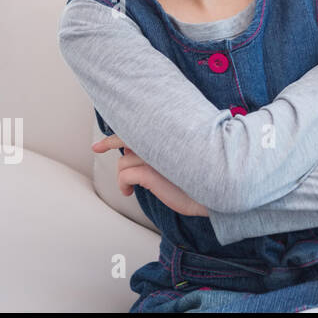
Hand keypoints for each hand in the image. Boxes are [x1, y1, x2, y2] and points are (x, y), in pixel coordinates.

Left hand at [92, 134, 209, 217]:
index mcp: (173, 136)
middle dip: (110, 142)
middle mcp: (162, 142)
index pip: (142, 126)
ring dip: (124, 175)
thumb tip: (145, 151)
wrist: (219, 192)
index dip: (124, 130)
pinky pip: (125, 176)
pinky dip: (123, 185)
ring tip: (130, 187)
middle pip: (126, 138)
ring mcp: (155, 157)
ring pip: (124, 162)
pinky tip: (129, 192)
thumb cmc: (206, 177)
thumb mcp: (186, 159)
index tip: (109, 135)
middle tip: (98, 147)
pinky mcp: (150, 173)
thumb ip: (168, 150)